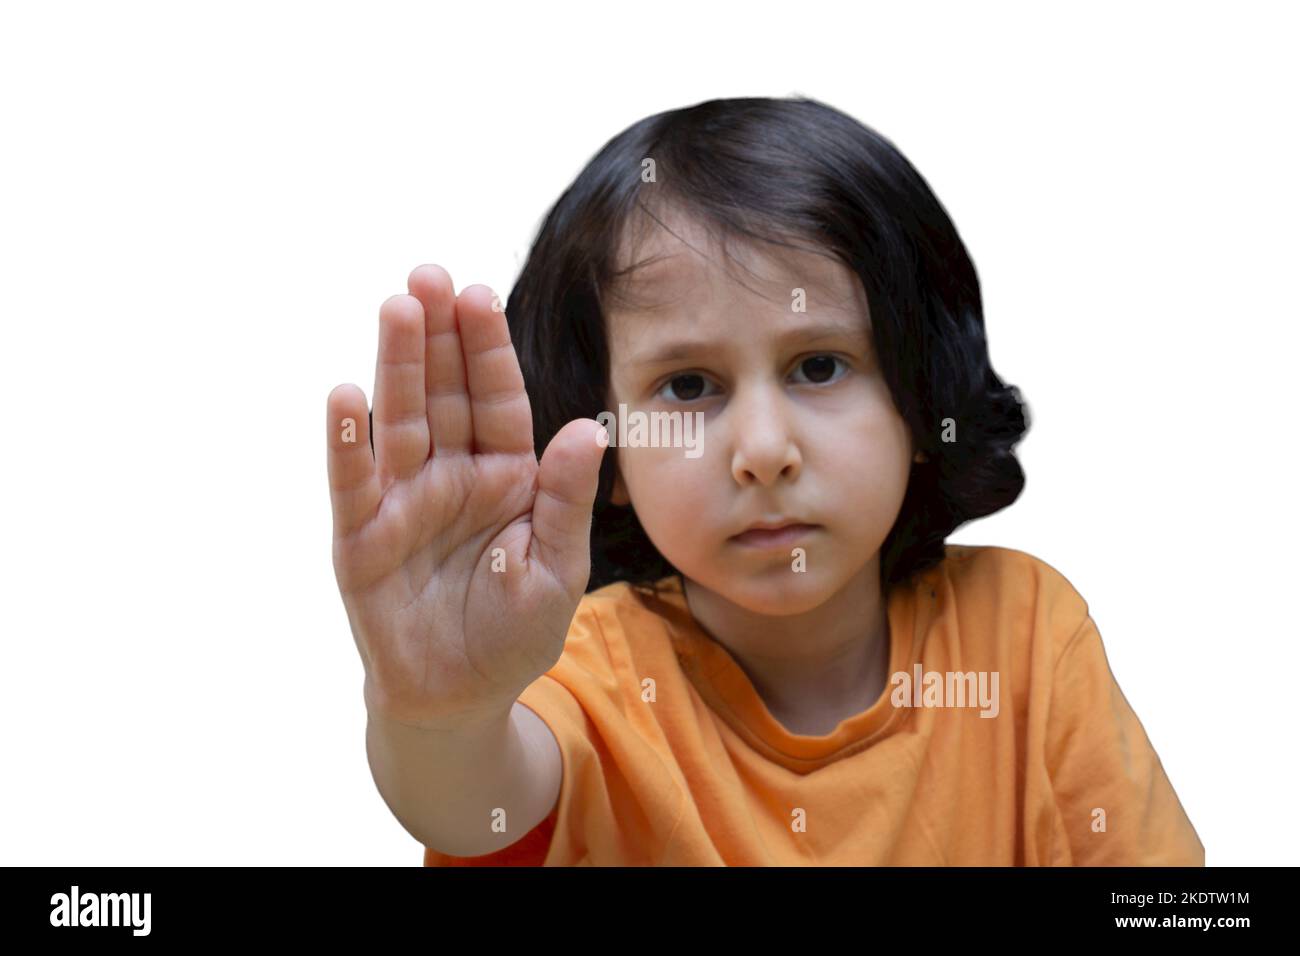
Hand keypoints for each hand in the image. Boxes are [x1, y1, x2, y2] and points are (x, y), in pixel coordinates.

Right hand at [326, 264, 607, 729]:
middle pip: (443, 395)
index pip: (496, 400)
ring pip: (399, 421)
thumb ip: (564, 499)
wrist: (459, 698)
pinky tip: (344, 395)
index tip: (480, 294)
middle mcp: (451, 476)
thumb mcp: (555, 569)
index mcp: (505, 476)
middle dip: (438, 336)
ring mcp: (403, 502)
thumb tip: (583, 427)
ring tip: (397, 308)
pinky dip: (347, 442)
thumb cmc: (513, 632)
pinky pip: (354, 482)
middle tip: (429, 275)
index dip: (487, 350)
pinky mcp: (361, 538)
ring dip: (396, 367)